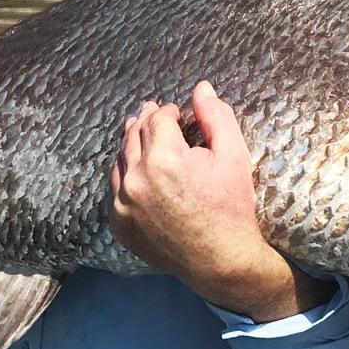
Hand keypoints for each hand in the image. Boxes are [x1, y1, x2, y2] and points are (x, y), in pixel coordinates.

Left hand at [109, 81, 329, 320]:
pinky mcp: (119, 226)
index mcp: (163, 160)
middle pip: (132, 135)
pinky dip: (125, 176)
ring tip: (143, 139)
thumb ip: (216, 116)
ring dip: (131, 146)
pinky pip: (115, 190)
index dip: (167, 111)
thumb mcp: (233, 155)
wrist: (222, 261)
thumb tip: (201, 87)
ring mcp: (123, 206)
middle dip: (146, 121)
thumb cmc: (231, 207)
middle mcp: (135, 181)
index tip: (177, 113)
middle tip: (154, 114)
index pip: (156, 119)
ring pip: (119, 161)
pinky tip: (138, 173)